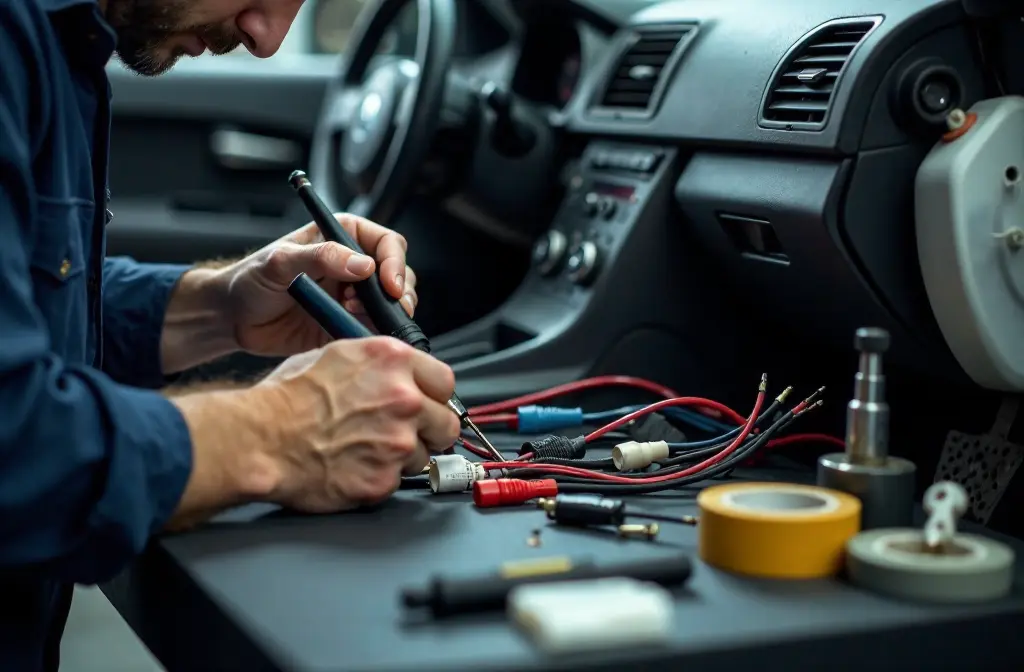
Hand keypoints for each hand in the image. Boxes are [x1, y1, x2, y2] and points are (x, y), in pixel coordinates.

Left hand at [218, 215, 418, 356]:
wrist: (232, 319)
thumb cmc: (249, 280)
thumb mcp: (280, 261)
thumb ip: (320, 257)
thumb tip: (363, 265)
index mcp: (341, 238)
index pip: (387, 243)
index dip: (395, 263)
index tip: (390, 285)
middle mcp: (352, 266)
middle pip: (398, 275)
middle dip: (398, 293)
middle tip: (381, 307)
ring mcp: (353, 297)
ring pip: (392, 304)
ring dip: (387, 314)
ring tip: (355, 315)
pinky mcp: (348, 324)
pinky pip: (375, 329)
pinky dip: (375, 334)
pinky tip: (354, 332)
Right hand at [253, 337, 459, 510]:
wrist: (261, 439)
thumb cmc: (287, 398)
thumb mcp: (337, 356)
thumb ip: (380, 366)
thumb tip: (399, 375)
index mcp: (393, 361)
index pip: (445, 381)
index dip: (434, 396)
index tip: (426, 404)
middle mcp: (404, 399)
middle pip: (446, 423)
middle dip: (428, 431)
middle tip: (402, 434)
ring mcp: (398, 441)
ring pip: (423, 456)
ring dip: (401, 457)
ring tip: (365, 451)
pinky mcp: (385, 478)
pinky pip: (397, 481)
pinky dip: (379, 479)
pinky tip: (353, 467)